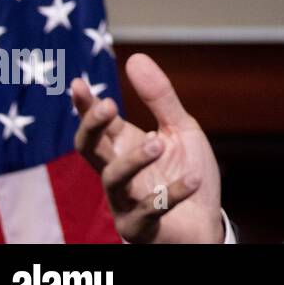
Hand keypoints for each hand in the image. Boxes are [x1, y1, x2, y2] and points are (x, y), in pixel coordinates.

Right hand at [71, 52, 223, 243]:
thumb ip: (159, 98)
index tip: (78, 83)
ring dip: (133, 159)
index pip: (98, 123)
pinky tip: (193, 178)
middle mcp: (117, 172)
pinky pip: (149, 211)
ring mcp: (124, 201)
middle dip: (92, 127)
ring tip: (158, 143)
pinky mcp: (140, 227)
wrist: (205, 221)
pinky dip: (172, 193)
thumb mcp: (180, 129)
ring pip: (112, 179)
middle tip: (109, 106)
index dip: (85, 105)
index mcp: (123, 146)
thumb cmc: (185, 172)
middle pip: (89, 149)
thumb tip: (135, 57)